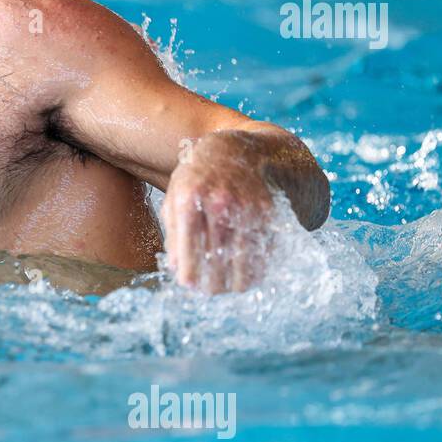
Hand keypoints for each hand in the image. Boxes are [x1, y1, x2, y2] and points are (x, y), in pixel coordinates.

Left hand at [161, 133, 275, 293]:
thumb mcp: (176, 196)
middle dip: (212, 283)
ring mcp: (246, 207)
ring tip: (229, 289)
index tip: (189, 286)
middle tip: (209, 291)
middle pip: (216, 258)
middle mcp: (218, 203)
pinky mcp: (268, 211)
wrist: (237, 150)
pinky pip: (264, 249)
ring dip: (237, 281)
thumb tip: (175, 269)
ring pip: (243, 259)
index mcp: (189, 199)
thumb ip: (173, 231)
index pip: (189, 248)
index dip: (189, 273)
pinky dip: (258, 267)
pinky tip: (250, 276)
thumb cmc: (198, 177)